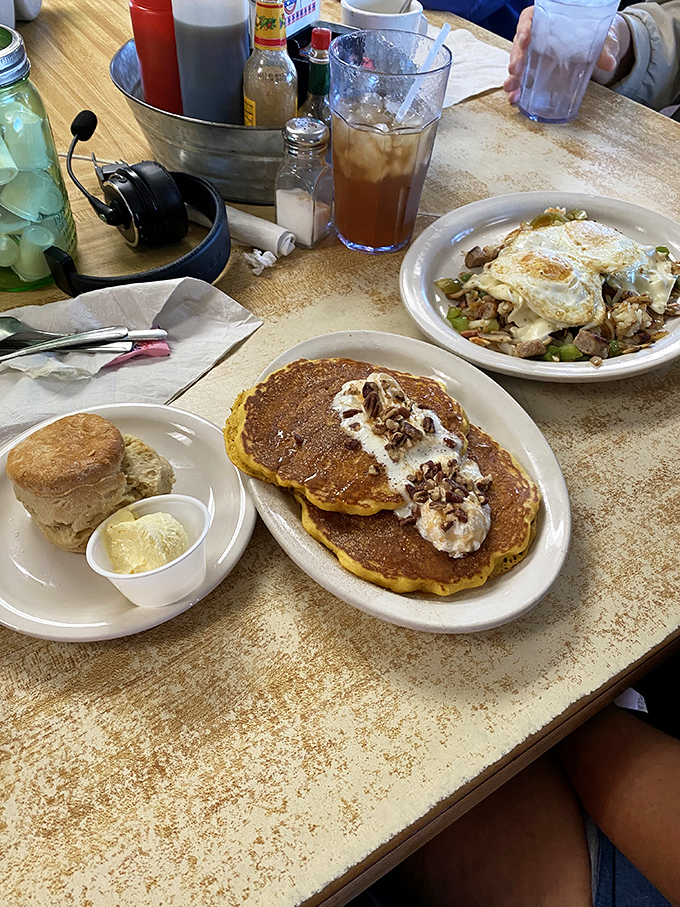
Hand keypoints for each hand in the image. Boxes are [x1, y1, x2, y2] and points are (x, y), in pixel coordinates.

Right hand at [503, 9, 633, 104]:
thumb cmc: (590, 33)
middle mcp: (535, 35)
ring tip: (511, 89)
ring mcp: (532, 53)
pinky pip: (522, 78)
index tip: (524, 38)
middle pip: (520, 44)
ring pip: (517, 62)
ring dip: (513, 77)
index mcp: (546, 19)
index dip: (524, 28)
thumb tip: (610, 63)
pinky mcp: (534, 69)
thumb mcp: (598, 36)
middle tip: (514, 70)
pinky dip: (518, 89)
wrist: (593, 45)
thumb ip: (603, 47)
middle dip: (515, 57)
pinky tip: (515, 99)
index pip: (529, 19)